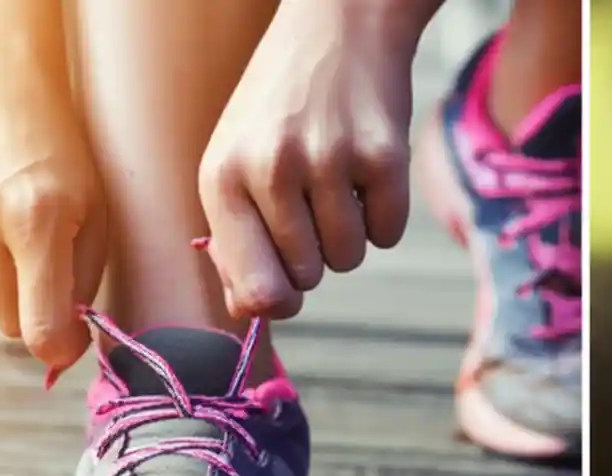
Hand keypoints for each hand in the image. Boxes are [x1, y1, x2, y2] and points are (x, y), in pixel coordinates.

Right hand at [0, 71, 104, 368]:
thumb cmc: (60, 162)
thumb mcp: (95, 215)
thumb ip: (82, 286)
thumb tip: (61, 353)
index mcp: (38, 222)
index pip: (37, 326)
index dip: (55, 346)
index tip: (64, 341)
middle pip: (2, 324)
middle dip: (25, 306)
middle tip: (34, 264)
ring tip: (0, 254)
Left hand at [199, 0, 437, 318]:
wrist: (339, 27)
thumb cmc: (280, 108)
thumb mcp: (236, 162)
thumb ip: (236, 241)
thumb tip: (252, 311)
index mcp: (223, 176)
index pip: (255, 287)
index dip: (275, 300)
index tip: (283, 287)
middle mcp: (271, 169)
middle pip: (307, 278)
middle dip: (314, 254)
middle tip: (310, 201)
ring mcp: (330, 161)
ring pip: (349, 259)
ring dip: (349, 234)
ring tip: (337, 182)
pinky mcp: (384, 156)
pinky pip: (388, 234)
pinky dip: (383, 215)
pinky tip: (366, 172)